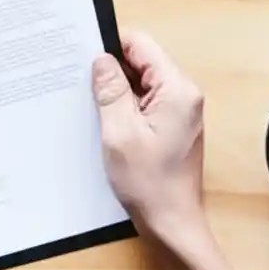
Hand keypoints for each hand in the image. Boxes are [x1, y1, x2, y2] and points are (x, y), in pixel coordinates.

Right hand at [91, 31, 206, 229]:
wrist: (172, 223)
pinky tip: (108, 122)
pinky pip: (146, 103)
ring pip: (142, 83)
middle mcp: (185, 95)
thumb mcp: (119, 132)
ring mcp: (181, 111)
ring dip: (117, 91)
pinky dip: (125, 107)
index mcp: (177, 90)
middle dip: (112, 70)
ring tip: (95, 108)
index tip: (85, 57)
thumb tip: (101, 59)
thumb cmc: (149, 184)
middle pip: (143, 62)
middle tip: (83, 85)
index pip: (142, 46)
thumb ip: (110, 90)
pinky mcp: (173, 126)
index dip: (111, 46)